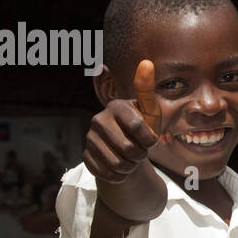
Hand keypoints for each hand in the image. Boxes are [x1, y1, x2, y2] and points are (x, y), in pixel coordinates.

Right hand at [83, 59, 161, 183]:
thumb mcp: (151, 113)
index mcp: (116, 106)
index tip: (151, 139)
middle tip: (140, 151)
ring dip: (130, 166)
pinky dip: (118, 175)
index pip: (137, 127)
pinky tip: (120, 168)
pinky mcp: (86, 156)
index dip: (149, 139)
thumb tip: (146, 62)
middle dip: (140, 155)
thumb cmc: (144, 130)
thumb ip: (148, 90)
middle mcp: (98, 119)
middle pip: (128, 148)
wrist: (129, 153)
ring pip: (117, 163)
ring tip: (131, 159)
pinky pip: (106, 172)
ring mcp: (90, 138)